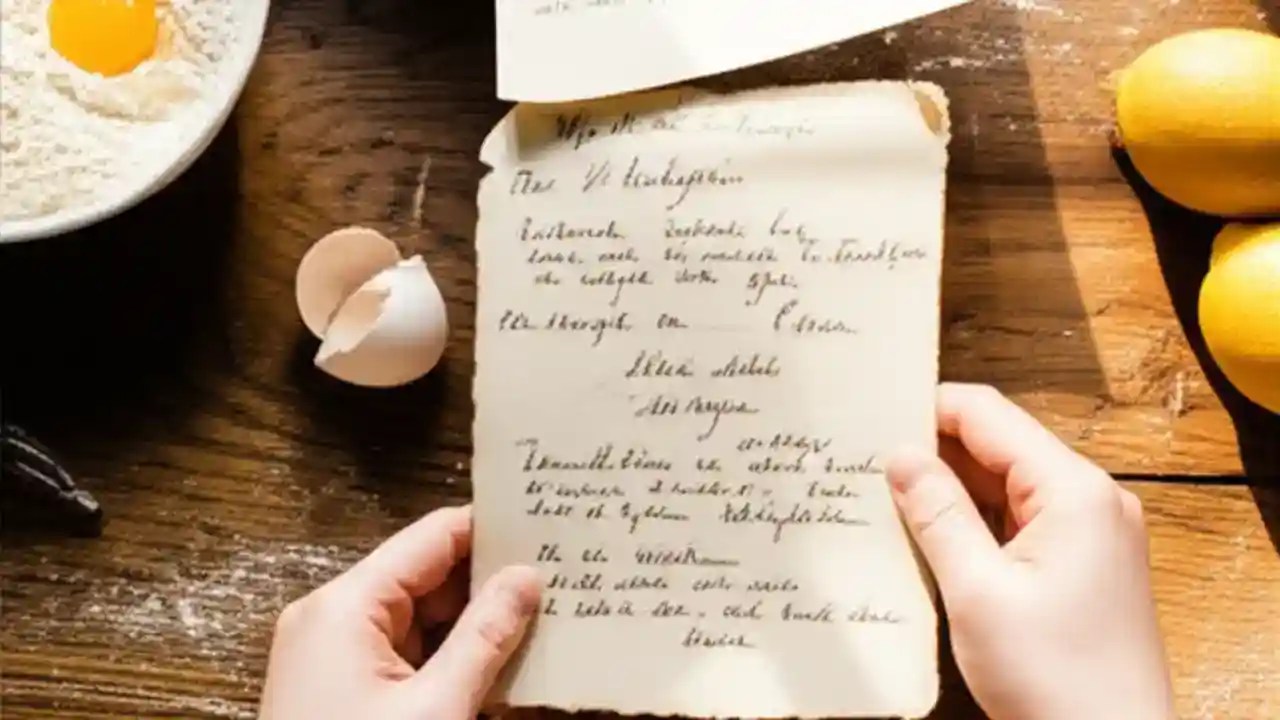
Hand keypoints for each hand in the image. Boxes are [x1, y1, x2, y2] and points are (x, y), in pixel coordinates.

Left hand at [258, 506, 540, 719]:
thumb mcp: (438, 707)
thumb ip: (486, 637)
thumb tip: (525, 579)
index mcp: (344, 605)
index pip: (430, 538)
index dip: (488, 530)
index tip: (542, 527)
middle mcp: (330, 617)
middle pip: (423, 576)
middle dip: (487, 582)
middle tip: (554, 580)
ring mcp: (330, 654)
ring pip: (416, 617)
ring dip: (471, 623)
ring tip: (536, 620)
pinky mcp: (337, 688)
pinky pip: (401, 653)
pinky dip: (445, 656)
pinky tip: (494, 663)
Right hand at [888, 383, 1174, 719]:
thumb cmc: (1057, 681)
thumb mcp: (978, 593)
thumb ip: (937, 514)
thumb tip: (900, 456)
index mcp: (1075, 492)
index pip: (988, 415)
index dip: (927, 409)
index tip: (871, 419)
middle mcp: (1093, 500)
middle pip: (998, 446)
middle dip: (934, 452)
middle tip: (868, 464)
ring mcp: (1092, 533)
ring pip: (1005, 486)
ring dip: (951, 491)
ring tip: (889, 502)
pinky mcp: (1083, 564)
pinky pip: (1020, 521)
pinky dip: (975, 524)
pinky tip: (931, 539)